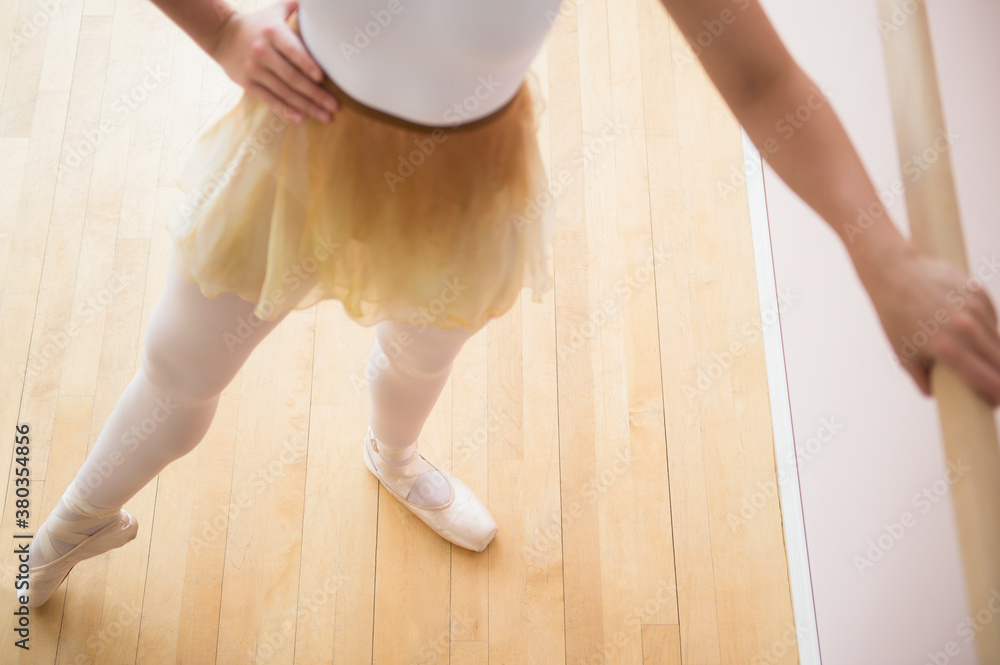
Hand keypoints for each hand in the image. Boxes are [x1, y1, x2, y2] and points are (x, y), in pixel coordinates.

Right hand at [211, 0, 338, 123]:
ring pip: (284, 91)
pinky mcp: (247, 83)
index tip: (322, 78)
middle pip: (292, 76)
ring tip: (326, 116)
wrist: (222, 34)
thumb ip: (296, 7)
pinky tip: (301, 119)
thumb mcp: (275, 11)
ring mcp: (254, 69)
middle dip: (315, 94)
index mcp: (273, 33)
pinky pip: (270, 99)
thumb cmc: (258, 24)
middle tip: (334, 106)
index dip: (307, 64)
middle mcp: (262, 52)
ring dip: (307, 106)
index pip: (292, 50)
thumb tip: (323, 5)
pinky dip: (286, 110)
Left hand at [862, 241, 999, 406]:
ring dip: (995, 354)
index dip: (996, 396)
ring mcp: (976, 309)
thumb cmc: (895, 315)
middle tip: (995, 388)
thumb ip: (920, 378)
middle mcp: (966, 329)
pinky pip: (992, 319)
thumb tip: (934, 395)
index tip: (996, 403)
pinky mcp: (979, 293)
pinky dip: (987, 330)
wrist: (895, 271)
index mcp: (948, 348)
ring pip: (998, 341)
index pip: (986, 380)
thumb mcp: (902, 352)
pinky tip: (974, 334)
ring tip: (985, 362)